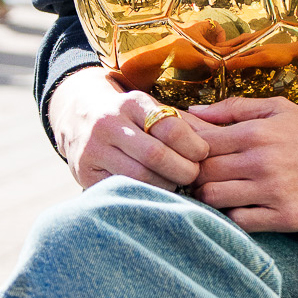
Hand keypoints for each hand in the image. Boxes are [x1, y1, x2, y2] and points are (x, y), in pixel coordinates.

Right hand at [49, 67, 214, 190]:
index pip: (170, 127)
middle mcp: (109, 123)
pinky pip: (122, 189)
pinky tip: (156, 194)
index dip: (193, 145)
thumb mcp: (151, 109)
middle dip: (183, 170)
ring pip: (139, 177)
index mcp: (131, 102)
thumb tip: (220, 140)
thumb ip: (182, 123)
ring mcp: (94, 150)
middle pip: (156, 155)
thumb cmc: (129, 116)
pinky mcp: (85, 174)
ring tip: (177, 184)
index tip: (204, 153)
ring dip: (166, 186)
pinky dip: (145, 195)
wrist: (78, 117)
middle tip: (194, 176)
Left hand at [189, 97, 297, 232]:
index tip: (188, 152)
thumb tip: (194, 113)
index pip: (202, 141)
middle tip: (198, 175)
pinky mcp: (284, 218)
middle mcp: (262, 161)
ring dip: (209, 196)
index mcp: (257, 131)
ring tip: (217, 191)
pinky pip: (239, 221)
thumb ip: (236, 107)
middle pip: (203, 171)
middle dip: (195, 174)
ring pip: (215, 198)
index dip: (188, 147)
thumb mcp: (280, 109)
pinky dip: (232, 216)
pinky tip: (239, 207)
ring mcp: (273, 191)